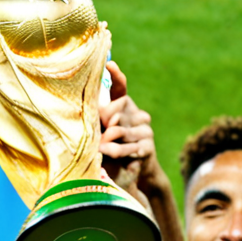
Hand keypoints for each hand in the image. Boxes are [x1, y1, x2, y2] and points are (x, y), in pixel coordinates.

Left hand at [99, 62, 155, 188]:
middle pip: (117, 109)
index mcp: (124, 108)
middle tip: (97, 129)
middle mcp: (137, 115)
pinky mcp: (147, 147)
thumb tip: (94, 114)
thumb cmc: (109, 152)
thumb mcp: (100, 134)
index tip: (109, 64)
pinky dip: (115, 151)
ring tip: (99, 147)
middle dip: (104, 119)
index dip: (116, 77)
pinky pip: (128, 146)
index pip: (120, 89)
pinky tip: (106, 153)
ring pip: (120, 130)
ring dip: (107, 140)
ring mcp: (145, 131)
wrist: (129, 176)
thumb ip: (98, 121)